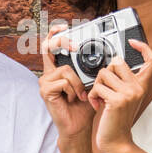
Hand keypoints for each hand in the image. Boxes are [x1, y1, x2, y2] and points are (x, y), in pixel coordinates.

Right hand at [38, 24, 95, 142]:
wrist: (79, 125)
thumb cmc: (84, 106)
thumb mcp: (91, 82)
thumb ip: (92, 68)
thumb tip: (107, 54)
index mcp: (58, 69)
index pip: (51, 46)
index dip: (55, 33)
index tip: (63, 26)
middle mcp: (48, 73)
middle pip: (50, 48)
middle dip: (63, 42)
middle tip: (76, 45)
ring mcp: (45, 81)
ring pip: (66, 69)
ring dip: (78, 83)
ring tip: (79, 94)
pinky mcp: (44, 90)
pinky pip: (64, 81)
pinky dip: (73, 90)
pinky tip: (72, 99)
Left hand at [88, 39, 151, 152]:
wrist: (116, 141)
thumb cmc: (116, 120)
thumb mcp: (124, 98)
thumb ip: (123, 81)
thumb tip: (114, 63)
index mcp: (141, 86)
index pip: (150, 60)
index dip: (143, 47)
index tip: (132, 42)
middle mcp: (138, 88)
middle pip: (117, 61)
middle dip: (104, 73)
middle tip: (104, 89)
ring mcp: (129, 93)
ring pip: (104, 73)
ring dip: (96, 86)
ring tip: (100, 98)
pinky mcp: (117, 100)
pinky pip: (97, 87)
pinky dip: (92, 96)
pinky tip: (97, 105)